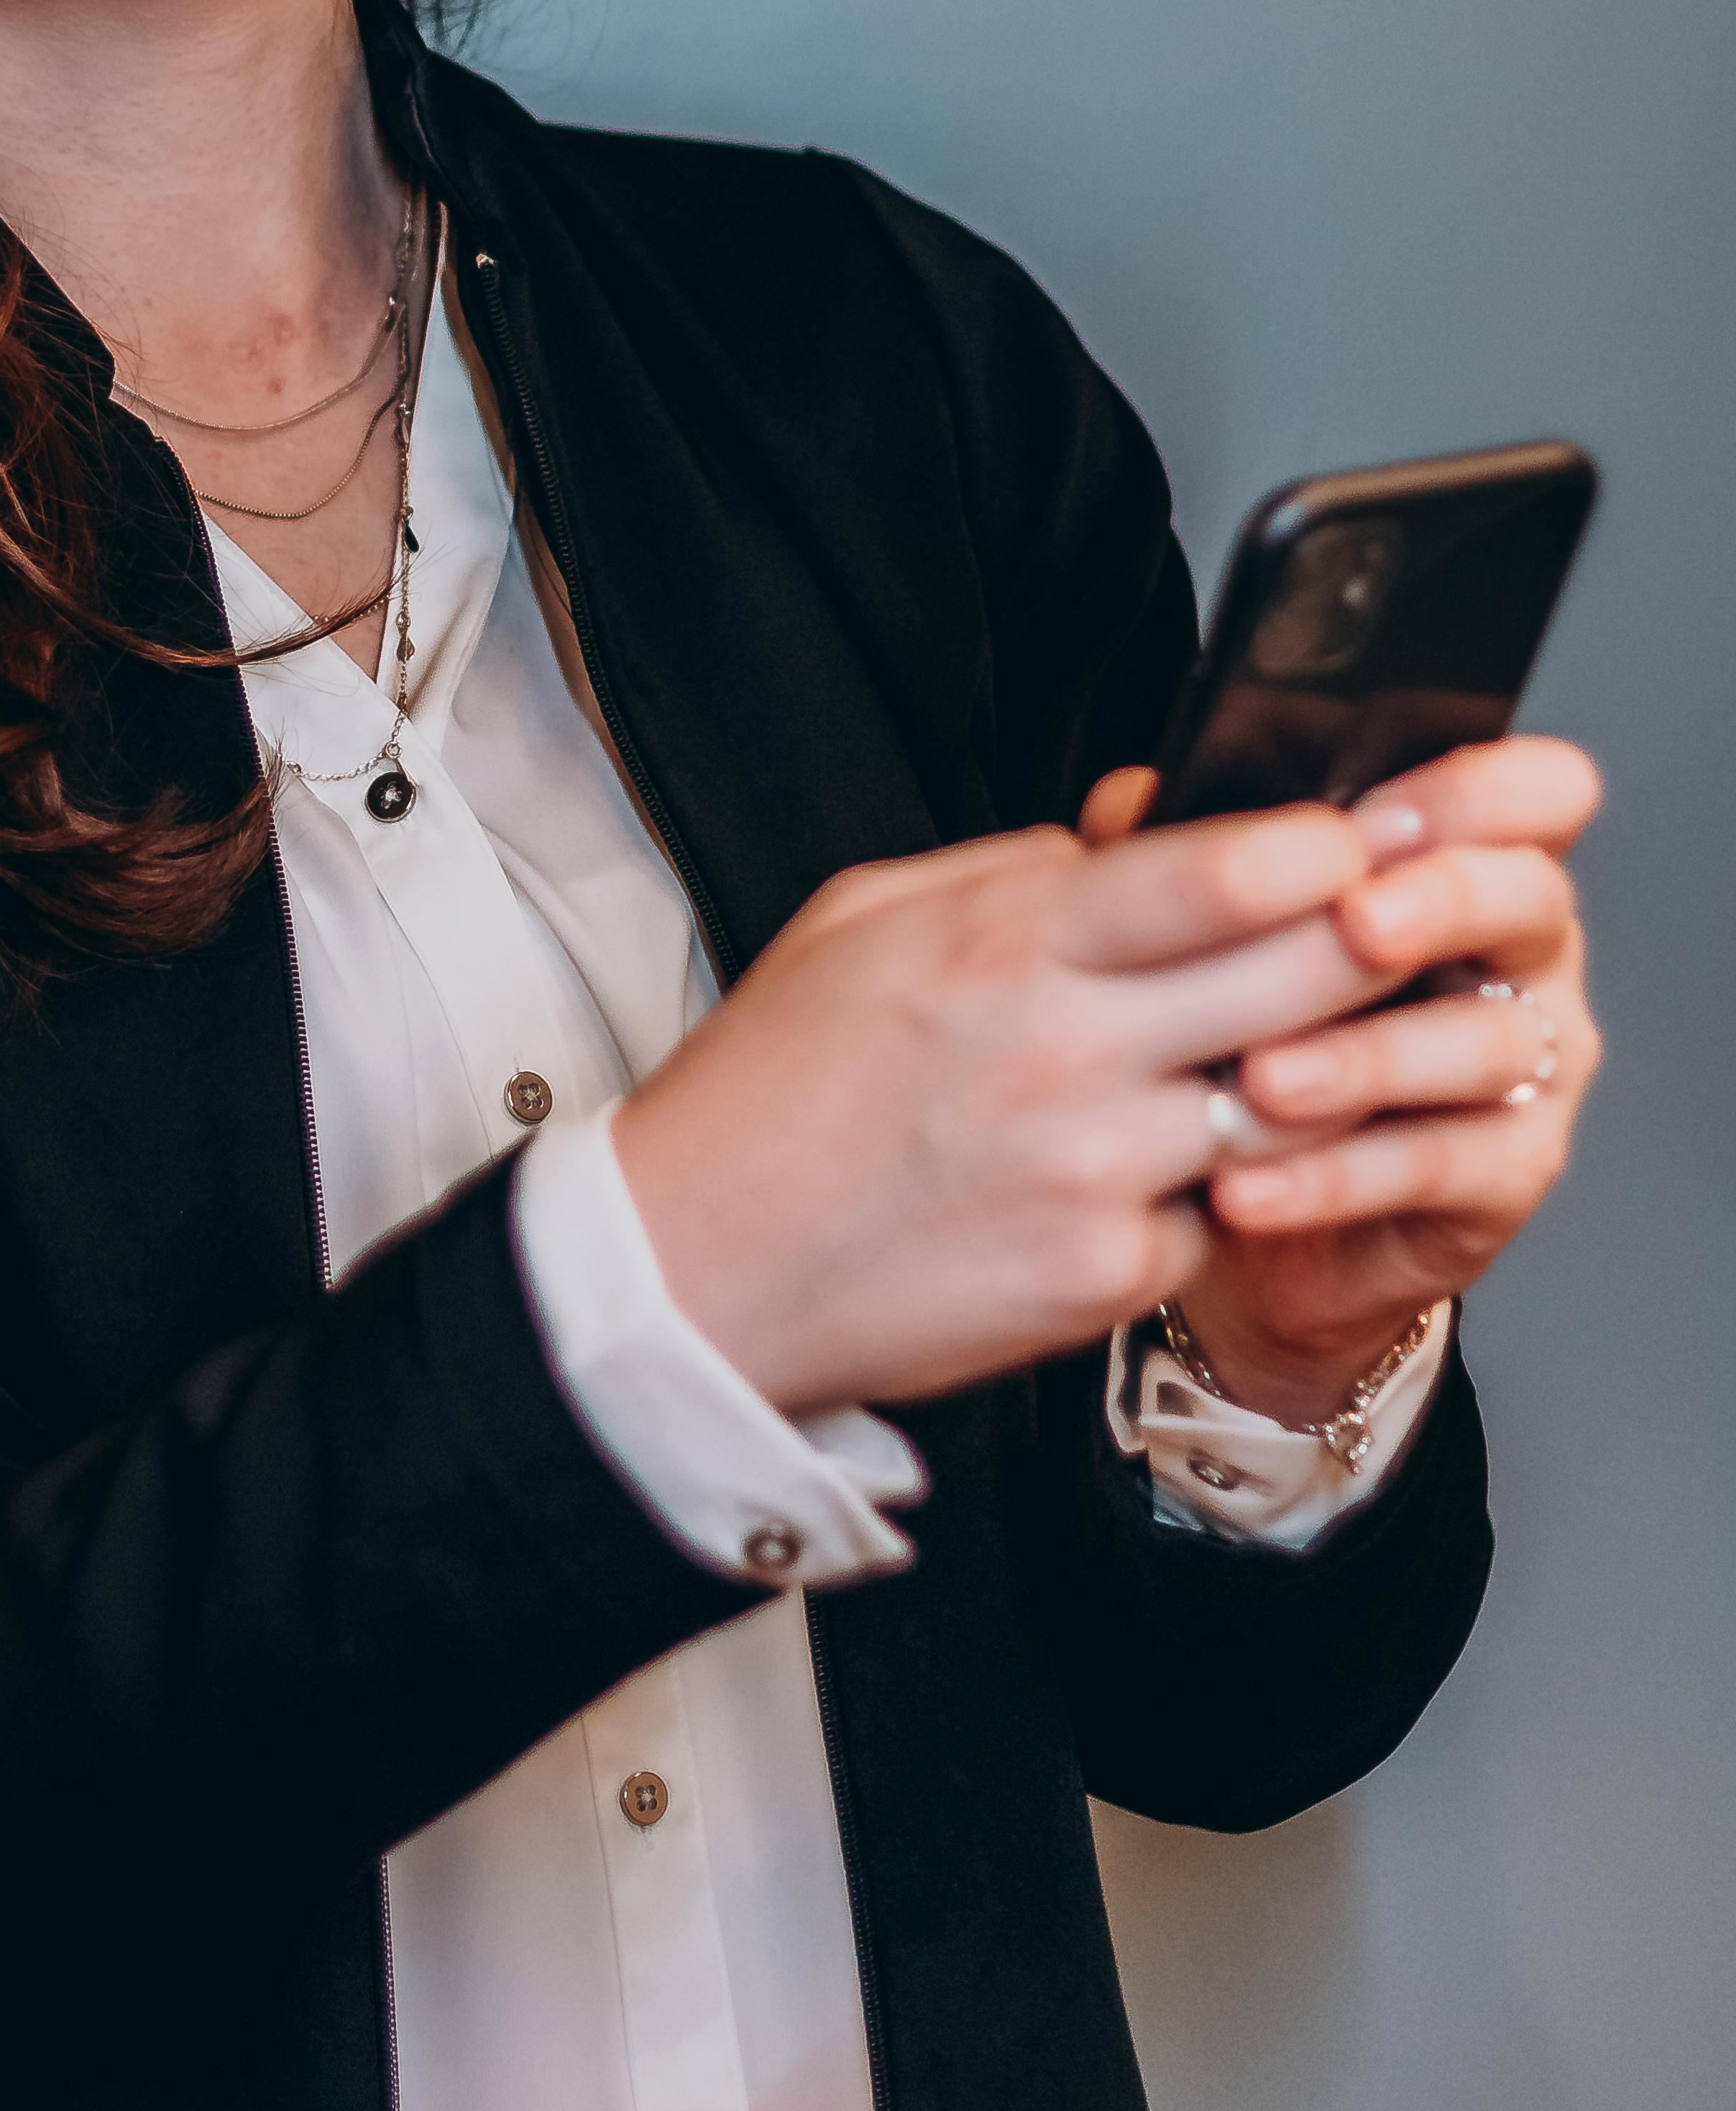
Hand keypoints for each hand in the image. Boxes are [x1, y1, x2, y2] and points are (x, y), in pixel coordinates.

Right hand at [611, 798, 1520, 1416]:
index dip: (1324, 847)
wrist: (696, 1272)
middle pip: (1305, 980)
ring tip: (1307, 1042)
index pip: (1222, 875)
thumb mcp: (863, 916)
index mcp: (1005, 943)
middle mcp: (1068, 1054)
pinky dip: (1210, 1188)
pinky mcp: (1106, 1280)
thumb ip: (1010, 868)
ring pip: (1292, 1105)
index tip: (1363, 831)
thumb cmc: (772, 1084)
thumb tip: (1130, 836)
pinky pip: (1216, 1213)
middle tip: (1413, 917)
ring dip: (1317, 1071)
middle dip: (1379, 938)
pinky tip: (1160, 1169)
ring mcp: (1099, 1176)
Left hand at [1078, 737, 1601, 1424]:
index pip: (1537, 789)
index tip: (1376, 815)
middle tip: (1358, 922)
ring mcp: (1533, 1063)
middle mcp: (1523, 949)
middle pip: (1531, 898)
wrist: (1242, 1190)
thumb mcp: (1211, 924)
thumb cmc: (1241, 1019)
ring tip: (1263, 1078)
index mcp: (1467, 853)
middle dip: (1445, 901)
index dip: (1480, 789)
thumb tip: (1125, 803)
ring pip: (1486, 1043)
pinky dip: (1336, 1177)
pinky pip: (1440, 1168)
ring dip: (1367, 1059)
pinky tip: (1244, 1184)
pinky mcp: (1511, 1172)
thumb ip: (1193, 853)